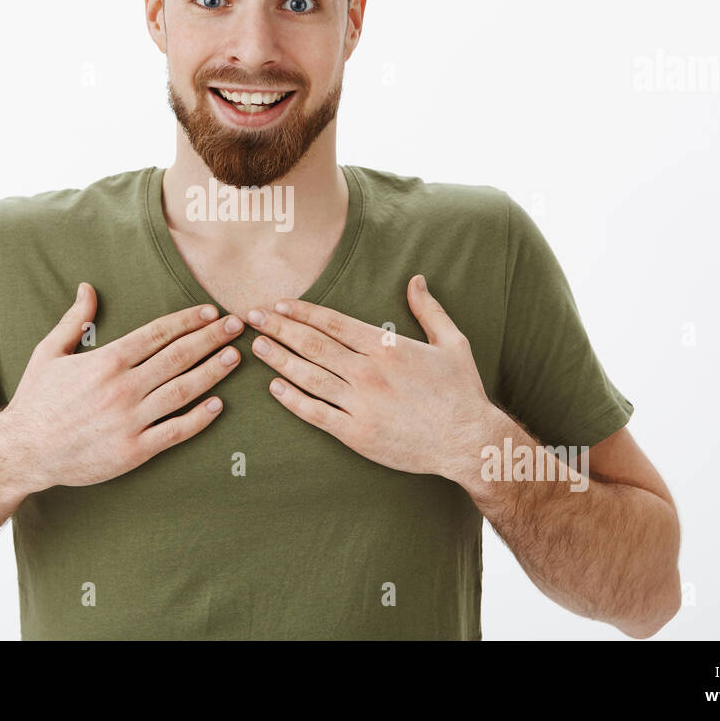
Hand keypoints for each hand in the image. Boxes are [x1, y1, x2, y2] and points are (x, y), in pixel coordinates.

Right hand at [1, 283, 244, 490]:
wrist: (22, 451)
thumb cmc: (36, 401)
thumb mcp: (49, 353)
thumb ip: (74, 320)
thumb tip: (87, 287)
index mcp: (106, 361)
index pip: (158, 333)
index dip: (188, 320)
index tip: (211, 312)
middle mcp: (122, 387)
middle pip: (178, 356)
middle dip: (211, 338)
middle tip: (237, 326)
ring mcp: (130, 420)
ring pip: (183, 391)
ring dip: (213, 372)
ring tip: (234, 357)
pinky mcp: (133, 451)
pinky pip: (175, 432)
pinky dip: (199, 419)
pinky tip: (218, 405)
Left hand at [246, 274, 491, 477]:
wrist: (469, 441)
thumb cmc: (462, 392)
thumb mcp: (453, 343)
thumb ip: (429, 310)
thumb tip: (417, 279)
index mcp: (387, 347)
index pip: (333, 323)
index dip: (303, 311)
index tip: (279, 303)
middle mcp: (369, 372)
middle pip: (313, 344)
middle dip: (279, 327)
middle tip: (251, 316)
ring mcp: (361, 404)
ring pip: (309, 376)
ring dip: (279, 359)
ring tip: (257, 345)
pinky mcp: (357, 434)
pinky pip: (316, 413)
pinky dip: (292, 400)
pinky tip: (274, 388)